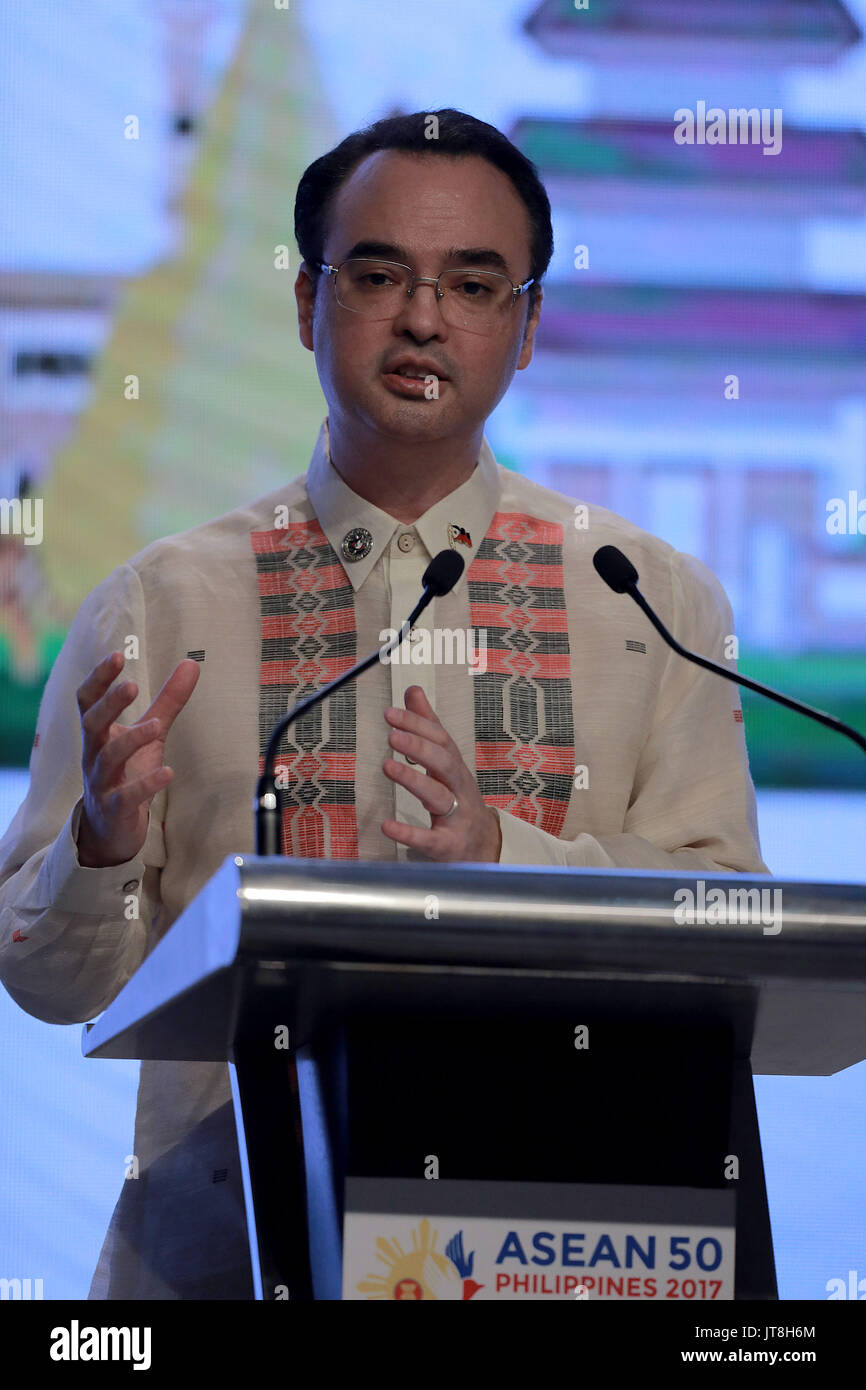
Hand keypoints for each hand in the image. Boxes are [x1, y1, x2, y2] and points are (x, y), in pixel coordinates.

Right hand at [76, 650, 199, 867]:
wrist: (111, 828)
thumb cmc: (128, 772)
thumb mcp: (150, 733)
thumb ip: (168, 701)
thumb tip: (191, 664)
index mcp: (99, 732)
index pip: (88, 700)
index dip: (99, 679)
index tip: (116, 656)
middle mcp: (94, 754)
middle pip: (92, 724)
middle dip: (109, 704)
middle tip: (131, 685)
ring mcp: (102, 782)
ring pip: (108, 759)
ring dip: (130, 740)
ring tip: (154, 726)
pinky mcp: (115, 809)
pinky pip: (126, 796)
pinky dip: (146, 784)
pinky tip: (168, 773)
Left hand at [381, 685, 501, 862]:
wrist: (484, 847)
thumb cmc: (459, 798)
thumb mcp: (446, 761)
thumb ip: (428, 726)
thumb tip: (413, 690)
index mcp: (455, 767)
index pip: (440, 740)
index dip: (418, 725)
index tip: (391, 713)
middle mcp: (459, 788)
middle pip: (444, 764)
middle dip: (419, 748)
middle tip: (392, 735)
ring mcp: (456, 817)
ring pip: (439, 797)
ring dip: (413, 781)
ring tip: (387, 767)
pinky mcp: (448, 845)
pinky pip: (429, 839)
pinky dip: (409, 833)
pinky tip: (387, 826)